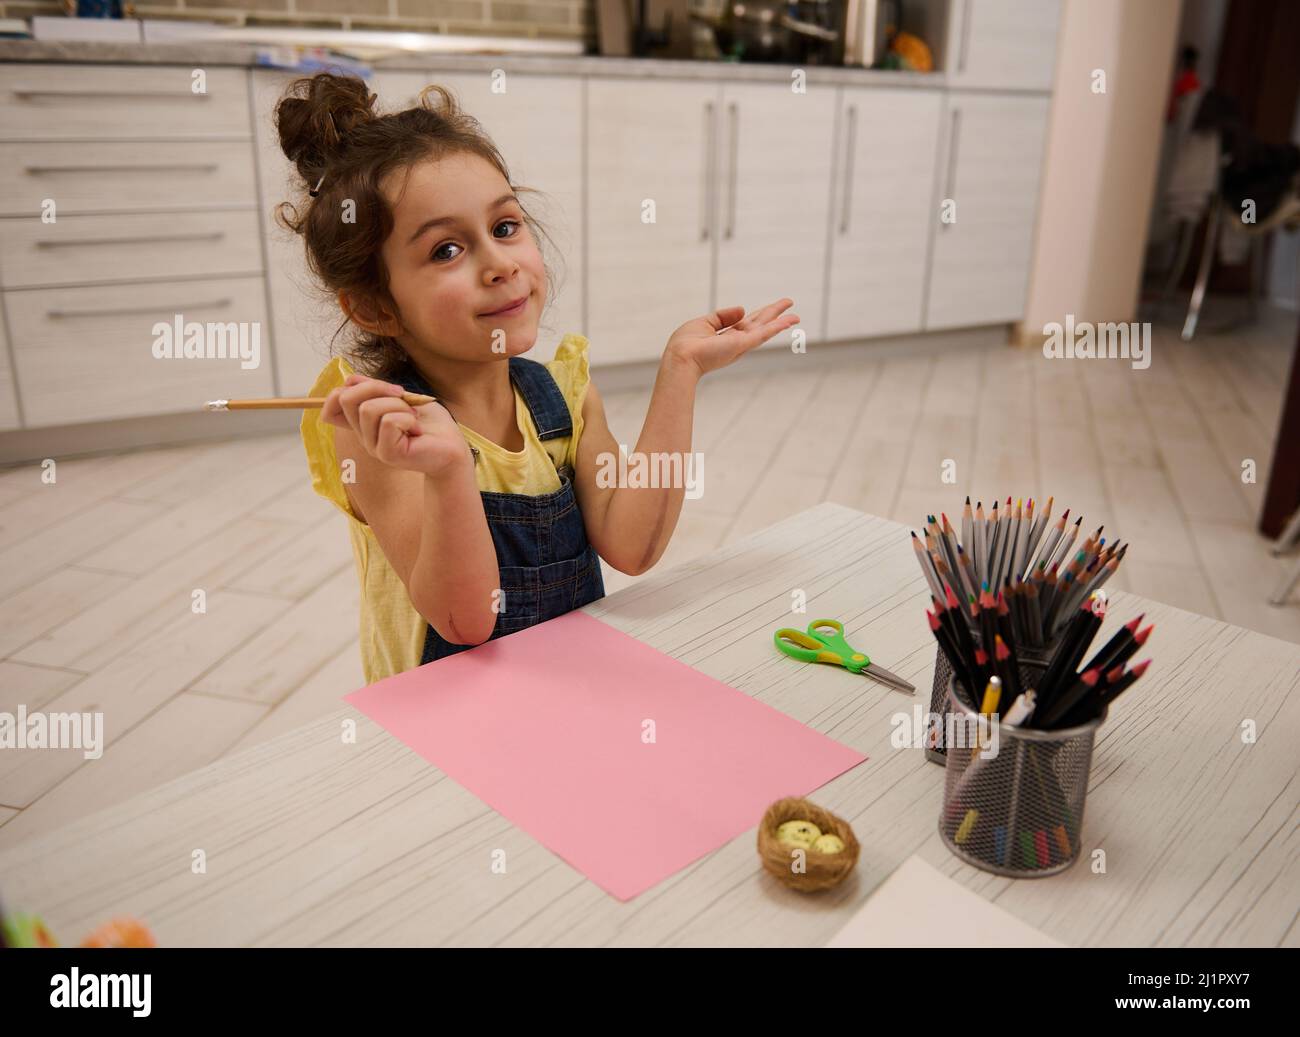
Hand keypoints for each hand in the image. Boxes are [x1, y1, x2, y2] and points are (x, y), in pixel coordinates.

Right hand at [320, 373, 469, 477]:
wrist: (452, 446)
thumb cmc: (430, 423)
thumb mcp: (400, 398)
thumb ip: (374, 390)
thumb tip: (349, 379)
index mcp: (363, 424)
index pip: (331, 407)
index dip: (345, 388)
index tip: (379, 388)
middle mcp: (363, 436)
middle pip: (346, 398)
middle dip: (376, 386)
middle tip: (402, 395)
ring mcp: (373, 447)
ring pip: (369, 409)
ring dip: (397, 405)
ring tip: (413, 417)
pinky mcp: (387, 454)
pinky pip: (389, 422)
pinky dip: (407, 418)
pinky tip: (417, 430)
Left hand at [663, 299, 799, 377]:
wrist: (681, 358)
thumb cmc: (686, 344)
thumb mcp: (703, 323)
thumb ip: (723, 316)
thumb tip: (743, 309)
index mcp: (725, 336)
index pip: (745, 322)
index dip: (757, 313)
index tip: (769, 307)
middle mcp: (735, 341)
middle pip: (759, 324)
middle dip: (774, 314)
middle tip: (789, 303)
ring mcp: (740, 344)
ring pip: (765, 329)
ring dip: (781, 322)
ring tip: (796, 316)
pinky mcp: (742, 345)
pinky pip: (763, 333)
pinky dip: (777, 327)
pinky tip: (788, 321)